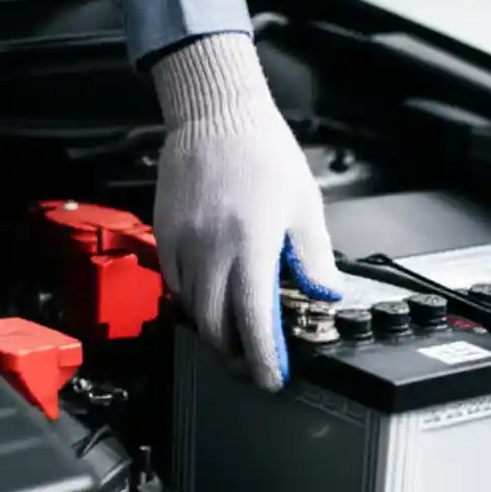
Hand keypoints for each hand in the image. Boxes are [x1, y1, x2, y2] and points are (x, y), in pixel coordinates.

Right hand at [151, 34, 341, 390]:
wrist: (215, 113)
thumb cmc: (262, 152)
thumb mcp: (303, 206)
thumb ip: (314, 258)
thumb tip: (325, 295)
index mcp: (251, 244)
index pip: (254, 320)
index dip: (262, 359)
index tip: (272, 378)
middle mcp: (211, 249)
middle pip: (215, 327)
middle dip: (235, 355)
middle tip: (254, 365)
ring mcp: (183, 244)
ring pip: (193, 310)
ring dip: (214, 330)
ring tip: (237, 334)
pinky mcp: (165, 236)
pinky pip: (177, 285)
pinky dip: (196, 302)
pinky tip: (214, 298)